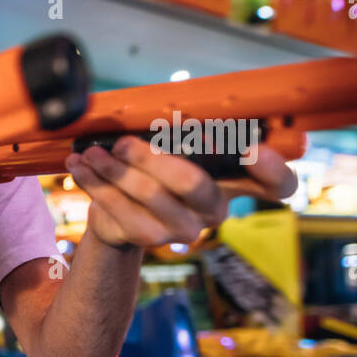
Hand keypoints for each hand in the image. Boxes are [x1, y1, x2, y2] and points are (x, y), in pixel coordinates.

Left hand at [65, 136, 297, 248]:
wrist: (119, 214)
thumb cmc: (152, 169)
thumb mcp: (170, 147)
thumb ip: (177, 135)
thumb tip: (158, 117)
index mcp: (233, 182)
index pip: (277, 184)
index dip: (272, 170)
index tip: (252, 149)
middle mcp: (215, 210)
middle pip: (193, 183)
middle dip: (151, 157)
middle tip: (122, 143)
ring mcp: (184, 229)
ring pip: (148, 194)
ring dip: (112, 169)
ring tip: (88, 153)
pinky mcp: (151, 239)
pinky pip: (118, 208)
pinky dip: (95, 183)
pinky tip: (79, 167)